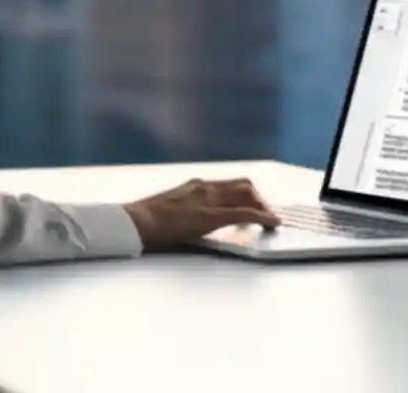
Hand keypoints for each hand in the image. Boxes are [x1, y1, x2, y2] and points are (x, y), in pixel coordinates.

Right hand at [123, 177, 281, 249]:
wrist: (135, 221)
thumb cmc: (145, 219)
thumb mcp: (170, 207)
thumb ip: (186, 208)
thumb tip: (193, 219)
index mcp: (194, 185)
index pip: (229, 184)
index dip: (247, 194)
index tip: (254, 206)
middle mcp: (204, 187)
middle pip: (243, 185)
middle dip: (259, 199)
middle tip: (265, 214)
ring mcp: (208, 199)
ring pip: (247, 195)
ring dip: (263, 207)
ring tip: (270, 220)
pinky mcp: (210, 215)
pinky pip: (244, 213)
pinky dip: (262, 217)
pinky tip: (272, 223)